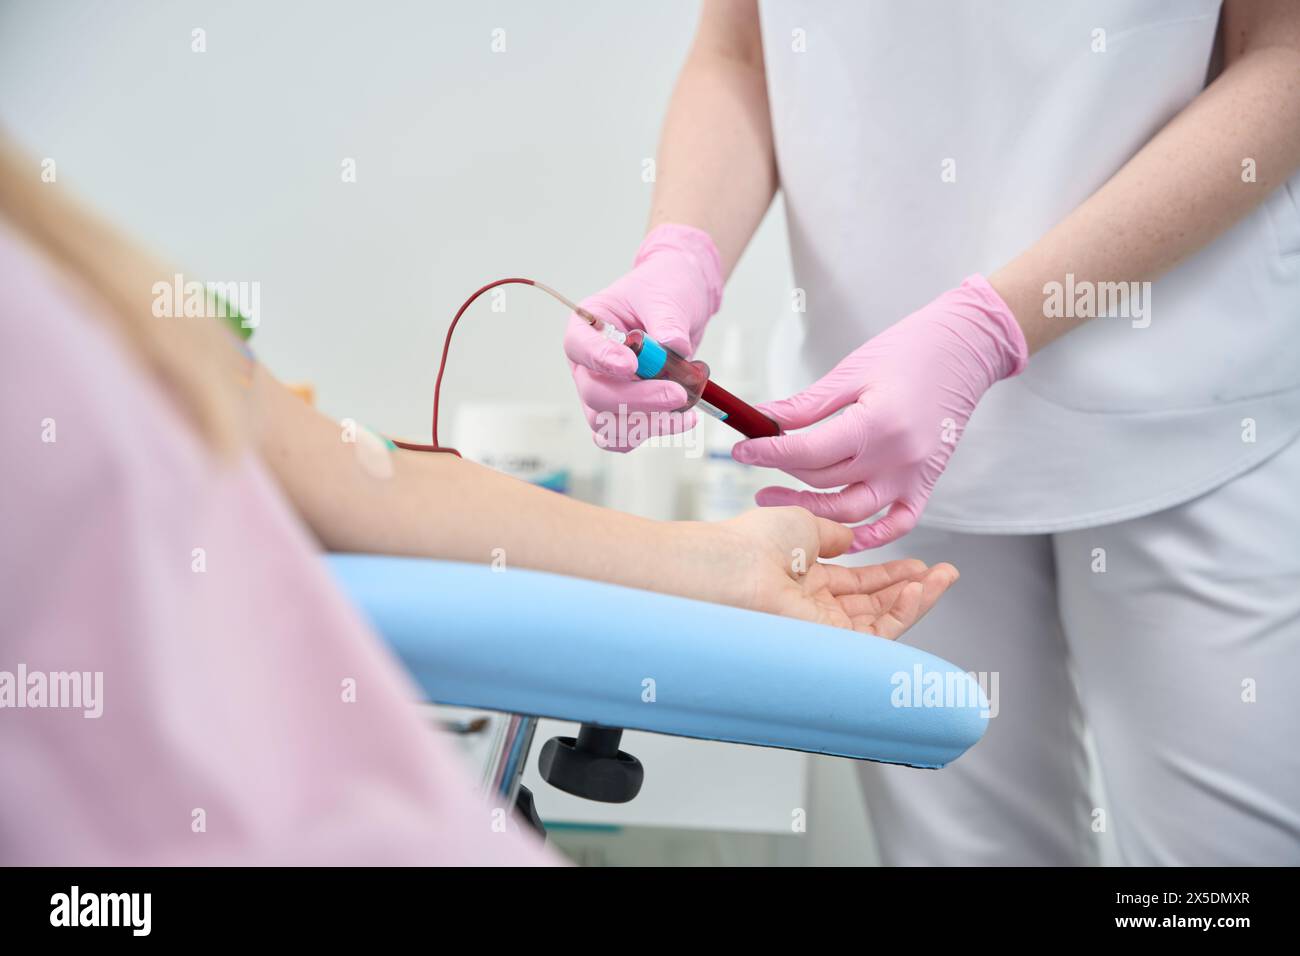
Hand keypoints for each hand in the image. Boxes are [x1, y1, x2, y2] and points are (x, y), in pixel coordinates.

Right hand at [562, 223, 722, 449]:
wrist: (680, 305)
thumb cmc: (663, 290)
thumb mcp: (667, 295)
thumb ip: (667, 320)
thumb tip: (674, 346)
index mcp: (587, 326)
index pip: (580, 347)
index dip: (602, 360)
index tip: (632, 365)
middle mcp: (587, 363)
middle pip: (594, 394)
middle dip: (637, 399)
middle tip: (677, 394)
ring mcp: (603, 390)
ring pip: (607, 423)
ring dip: (647, 424)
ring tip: (686, 411)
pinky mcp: (624, 410)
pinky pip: (625, 436)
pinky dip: (653, 433)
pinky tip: (682, 419)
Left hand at [712, 507, 957, 637]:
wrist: (734, 570)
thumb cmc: (754, 544)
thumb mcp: (802, 525)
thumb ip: (833, 535)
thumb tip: (851, 539)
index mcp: (803, 580)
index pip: (856, 583)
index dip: (889, 573)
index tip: (918, 563)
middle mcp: (813, 609)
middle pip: (874, 604)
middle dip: (911, 588)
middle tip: (944, 572)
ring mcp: (823, 630)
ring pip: (881, 621)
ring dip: (917, 600)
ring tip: (944, 577)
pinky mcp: (832, 647)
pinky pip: (877, 635)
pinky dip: (903, 614)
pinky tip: (918, 590)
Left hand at [733, 275, 1027, 549]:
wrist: (966, 348)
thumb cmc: (912, 350)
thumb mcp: (852, 371)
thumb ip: (806, 405)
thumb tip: (764, 420)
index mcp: (875, 423)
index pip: (808, 452)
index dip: (769, 454)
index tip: (742, 449)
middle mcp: (896, 457)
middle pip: (824, 480)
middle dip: (783, 473)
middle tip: (754, 462)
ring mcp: (914, 475)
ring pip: (851, 510)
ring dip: (811, 509)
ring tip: (778, 498)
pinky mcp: (926, 482)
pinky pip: (897, 523)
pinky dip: (870, 535)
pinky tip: (838, 534)